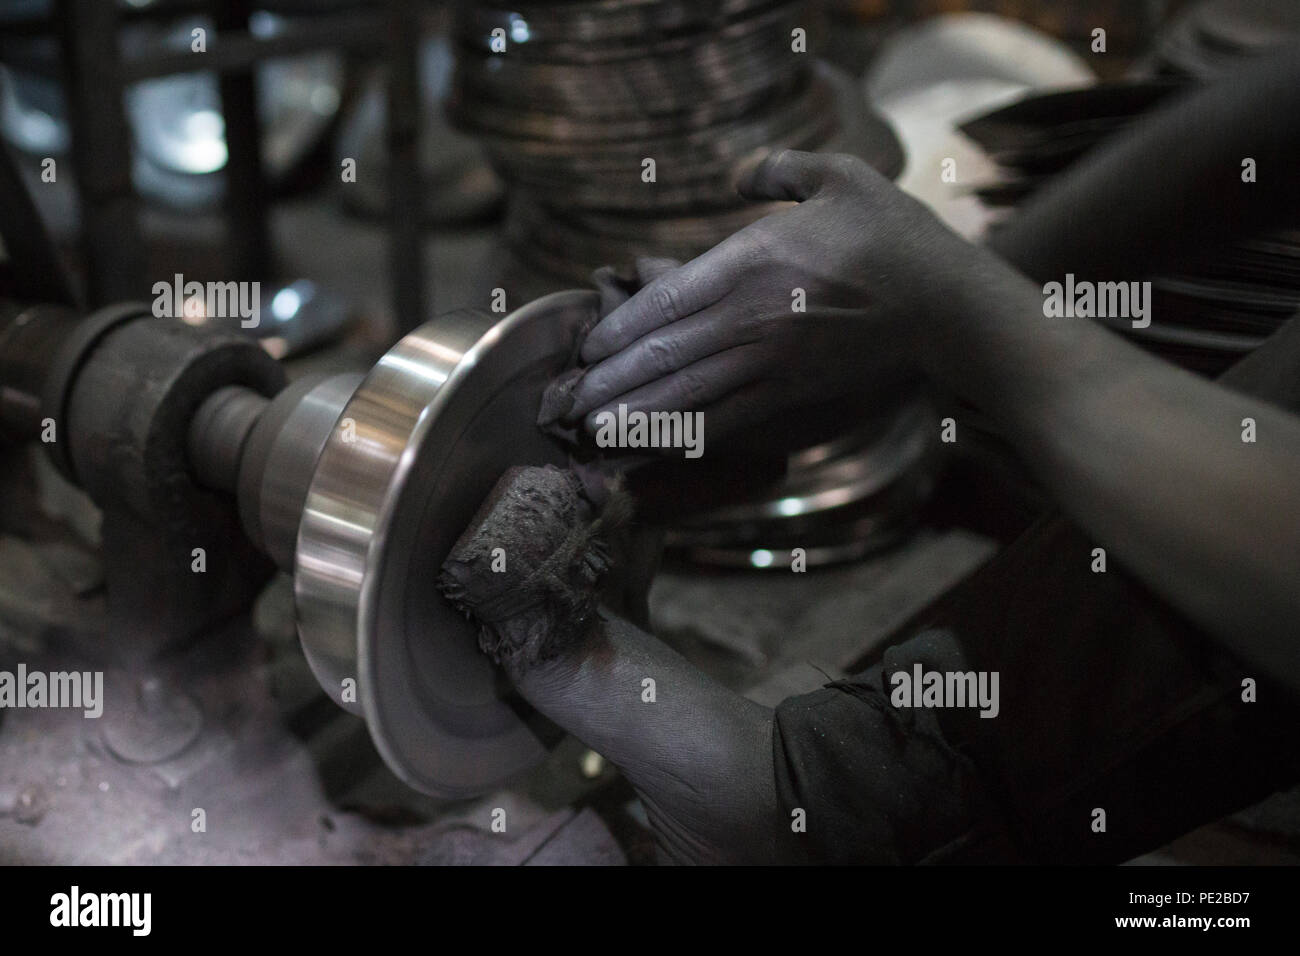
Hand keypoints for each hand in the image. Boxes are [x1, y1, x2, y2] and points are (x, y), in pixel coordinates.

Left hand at [567, 149, 978, 449]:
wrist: (949, 308)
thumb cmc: (895, 237)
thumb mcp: (841, 176)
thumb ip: (779, 169)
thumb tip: (736, 176)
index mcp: (756, 260)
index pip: (666, 298)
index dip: (618, 328)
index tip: (586, 348)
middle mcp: (754, 318)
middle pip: (664, 355)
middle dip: (609, 384)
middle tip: (566, 406)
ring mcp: (772, 364)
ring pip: (688, 397)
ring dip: (635, 418)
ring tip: (593, 434)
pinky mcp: (794, 397)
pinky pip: (731, 422)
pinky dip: (689, 437)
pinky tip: (658, 450)